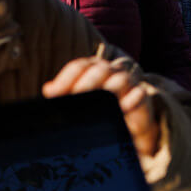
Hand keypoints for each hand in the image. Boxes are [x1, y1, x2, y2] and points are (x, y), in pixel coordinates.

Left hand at [43, 56, 160, 157]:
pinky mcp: (143, 98)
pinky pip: (140, 94)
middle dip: (85, 84)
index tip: (53, 94)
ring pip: (121, 79)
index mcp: (94, 69)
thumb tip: (48, 90)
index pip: (79, 66)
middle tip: (74, 100)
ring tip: (96, 105)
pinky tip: (121, 110)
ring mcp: (129, 83)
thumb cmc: (101, 110)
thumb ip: (66, 94)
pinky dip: (131, 100)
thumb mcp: (81, 102)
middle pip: (100, 70)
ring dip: (108, 91)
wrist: (129, 125)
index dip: (65, 79)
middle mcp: (112, 71)